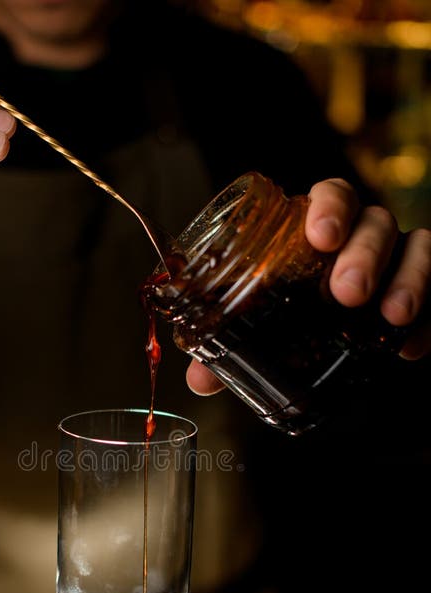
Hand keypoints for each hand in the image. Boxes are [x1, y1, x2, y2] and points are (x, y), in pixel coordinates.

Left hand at [187, 177, 430, 394]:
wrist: (330, 339)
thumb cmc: (289, 313)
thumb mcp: (257, 321)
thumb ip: (230, 341)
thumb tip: (200, 380)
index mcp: (317, 231)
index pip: (331, 196)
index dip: (329, 208)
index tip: (319, 237)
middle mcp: (362, 237)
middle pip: (375, 222)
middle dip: (364, 253)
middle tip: (347, 292)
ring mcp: (396, 261)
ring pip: (415, 247)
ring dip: (407, 278)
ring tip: (391, 314)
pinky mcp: (419, 290)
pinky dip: (429, 318)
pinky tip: (413, 346)